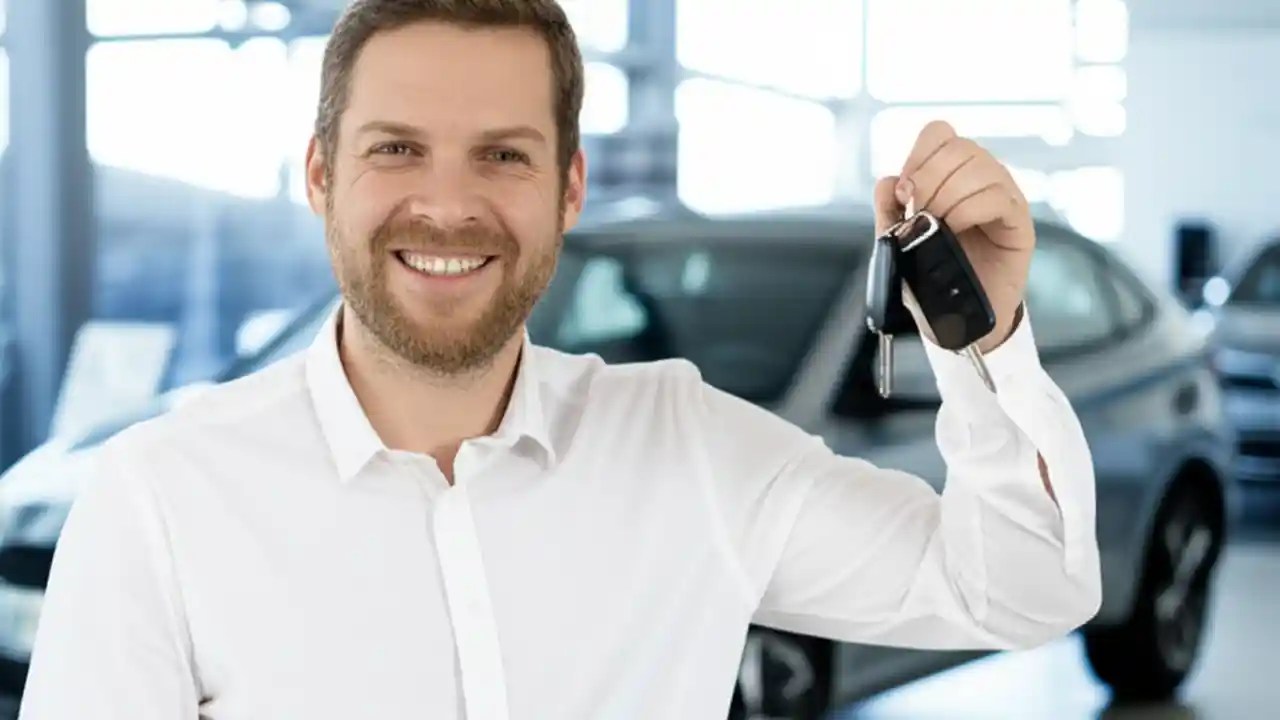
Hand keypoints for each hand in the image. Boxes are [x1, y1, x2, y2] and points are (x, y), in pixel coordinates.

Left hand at [873, 121, 1033, 353]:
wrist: (960, 317)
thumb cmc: (935, 275)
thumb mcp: (900, 242)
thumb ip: (888, 212)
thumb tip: (887, 182)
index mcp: (952, 174)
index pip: (939, 134)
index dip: (918, 157)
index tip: (905, 193)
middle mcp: (981, 178)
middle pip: (959, 146)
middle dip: (929, 180)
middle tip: (921, 213)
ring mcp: (1004, 196)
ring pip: (979, 166)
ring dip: (948, 196)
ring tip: (939, 226)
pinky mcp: (1019, 221)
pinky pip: (998, 196)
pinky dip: (969, 209)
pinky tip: (956, 229)